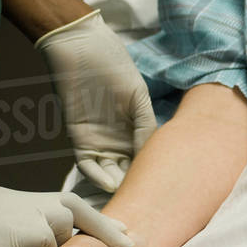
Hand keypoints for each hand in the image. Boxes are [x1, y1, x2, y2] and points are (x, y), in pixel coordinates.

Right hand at [0, 188, 133, 246]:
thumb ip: (2, 231)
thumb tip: (17, 245)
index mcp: (7, 199)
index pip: (54, 202)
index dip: (83, 216)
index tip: (109, 227)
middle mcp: (17, 200)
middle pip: (70, 205)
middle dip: (101, 224)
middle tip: (128, 241)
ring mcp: (19, 213)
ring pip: (62, 227)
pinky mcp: (19, 233)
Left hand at [37, 10, 157, 191]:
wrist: (81, 47)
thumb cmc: (112, 64)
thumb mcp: (138, 96)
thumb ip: (146, 126)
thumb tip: (152, 156)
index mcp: (136, 128)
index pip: (147, 157)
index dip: (155, 171)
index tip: (166, 186)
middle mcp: (118, 138)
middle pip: (129, 169)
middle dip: (137, 184)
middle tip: (148, 199)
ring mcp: (99, 140)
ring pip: (110, 171)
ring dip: (118, 185)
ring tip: (130, 195)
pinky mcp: (79, 138)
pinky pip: (88, 164)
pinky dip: (98, 176)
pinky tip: (111, 183)